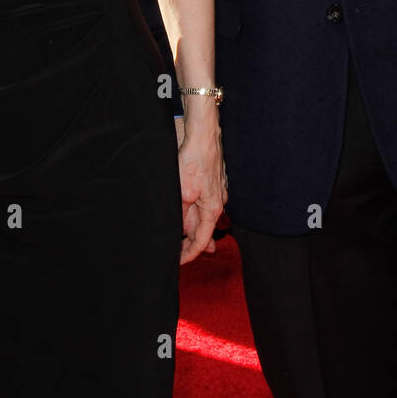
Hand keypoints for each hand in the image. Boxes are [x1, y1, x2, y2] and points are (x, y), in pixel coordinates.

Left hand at [177, 119, 227, 264]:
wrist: (203, 136)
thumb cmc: (194, 161)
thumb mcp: (182, 192)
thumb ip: (181, 214)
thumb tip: (179, 230)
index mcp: (212, 209)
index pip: (202, 241)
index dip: (189, 254)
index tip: (178, 261)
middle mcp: (218, 203)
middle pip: (204, 230)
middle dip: (191, 244)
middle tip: (178, 254)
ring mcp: (216, 192)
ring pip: (203, 217)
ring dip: (192, 229)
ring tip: (181, 240)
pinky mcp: (212, 183)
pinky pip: (204, 205)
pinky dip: (195, 214)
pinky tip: (187, 215)